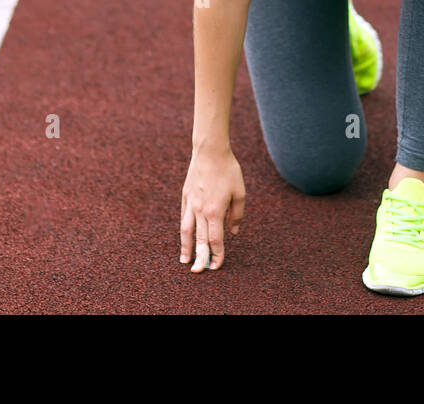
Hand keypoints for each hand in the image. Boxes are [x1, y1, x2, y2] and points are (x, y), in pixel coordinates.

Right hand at [179, 146, 245, 271]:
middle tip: (199, 272)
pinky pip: (184, 217)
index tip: (216, 266)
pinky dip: (184, 230)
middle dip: (200, 258)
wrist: (210, 151)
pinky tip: (185, 238)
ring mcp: (191, 204)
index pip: (215, 240)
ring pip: (186, 231)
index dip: (216, 255)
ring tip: (185, 261)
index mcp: (215, 211)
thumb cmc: (228, 171)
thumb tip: (233, 232)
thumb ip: (236, 214)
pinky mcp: (185, 197)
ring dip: (186, 248)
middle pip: (200, 240)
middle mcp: (200, 210)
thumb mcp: (239, 192)